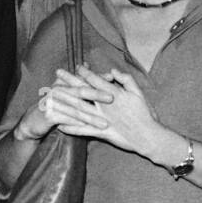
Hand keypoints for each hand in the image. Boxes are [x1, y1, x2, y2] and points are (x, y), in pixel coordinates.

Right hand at [12, 70, 110, 141]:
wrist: (32, 121)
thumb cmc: (52, 105)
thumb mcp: (62, 90)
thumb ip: (76, 78)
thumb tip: (86, 64)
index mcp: (64, 83)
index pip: (83, 79)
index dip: (97, 78)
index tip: (112, 78)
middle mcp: (58, 90)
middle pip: (80, 92)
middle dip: (97, 94)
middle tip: (112, 98)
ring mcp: (53, 102)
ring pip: (76, 109)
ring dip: (91, 117)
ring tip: (105, 123)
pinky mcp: (49, 115)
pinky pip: (66, 120)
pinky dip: (77, 125)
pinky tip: (89, 130)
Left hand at [53, 66, 172, 161]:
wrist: (149, 137)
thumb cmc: (146, 114)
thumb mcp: (139, 93)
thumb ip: (126, 80)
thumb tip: (113, 71)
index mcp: (114, 94)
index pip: (96, 80)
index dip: (85, 72)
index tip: (77, 66)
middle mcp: (105, 105)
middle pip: (83, 91)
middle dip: (69, 81)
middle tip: (57, 73)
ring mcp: (101, 119)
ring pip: (79, 109)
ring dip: (65, 101)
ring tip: (52, 96)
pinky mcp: (101, 133)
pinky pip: (83, 130)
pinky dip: (71, 128)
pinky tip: (60, 126)